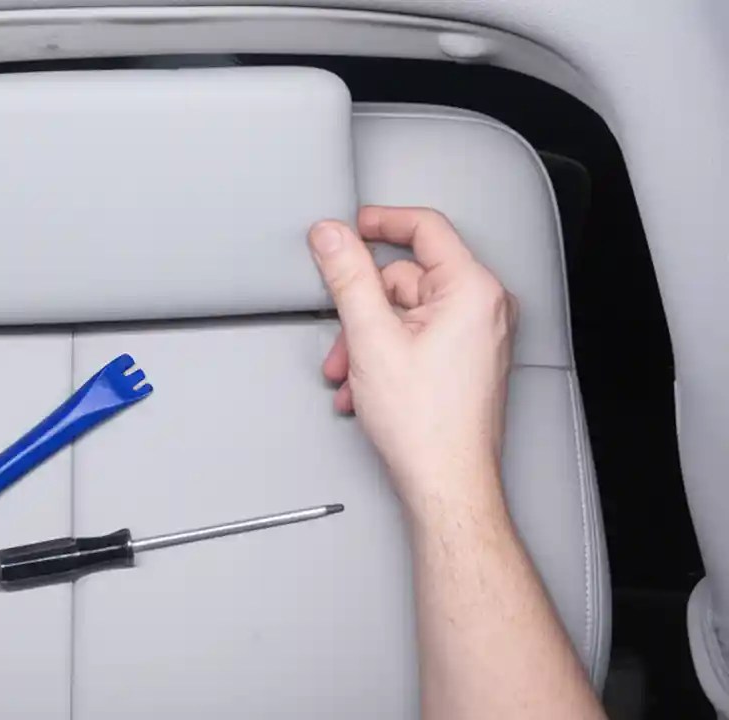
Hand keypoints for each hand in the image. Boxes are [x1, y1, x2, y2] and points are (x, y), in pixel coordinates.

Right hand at [308, 207, 516, 520]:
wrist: (447, 483)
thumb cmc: (426, 424)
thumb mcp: (371, 338)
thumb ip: (348, 277)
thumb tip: (332, 235)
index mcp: (473, 290)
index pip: (426, 228)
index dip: (381, 221)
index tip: (350, 226)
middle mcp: (485, 308)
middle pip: (406, 279)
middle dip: (362, 310)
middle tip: (340, 339)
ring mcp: (479, 336)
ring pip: (405, 314)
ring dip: (367, 340)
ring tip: (350, 374)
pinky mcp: (468, 360)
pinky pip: (418, 338)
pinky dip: (385, 356)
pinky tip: (365, 386)